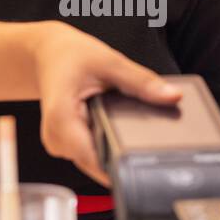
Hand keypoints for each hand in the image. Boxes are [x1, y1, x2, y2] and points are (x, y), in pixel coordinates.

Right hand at [29, 21, 181, 185]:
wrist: (47, 54)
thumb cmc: (71, 55)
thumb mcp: (110, 62)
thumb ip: (142, 82)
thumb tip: (173, 96)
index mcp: (62, 118)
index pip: (94, 159)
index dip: (122, 165)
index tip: (147, 163)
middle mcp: (56, 138)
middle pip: (97, 163)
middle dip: (121, 154)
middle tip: (142, 135)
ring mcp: (58, 145)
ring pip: (94, 161)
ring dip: (111, 148)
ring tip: (118, 121)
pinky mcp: (64, 146)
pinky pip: (90, 154)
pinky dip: (103, 143)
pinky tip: (108, 125)